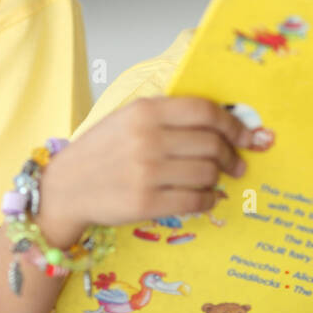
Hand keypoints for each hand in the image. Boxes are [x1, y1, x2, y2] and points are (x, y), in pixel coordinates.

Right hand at [35, 97, 252, 247]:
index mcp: (145, 110)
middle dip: (230, 155)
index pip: (204, 111)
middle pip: (211, 144)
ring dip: (217, 179)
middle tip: (236, 164)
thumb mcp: (129, 118)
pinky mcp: (146, 202)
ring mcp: (147, 171)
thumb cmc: (103, 151)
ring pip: (207, 173)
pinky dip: (207, 200)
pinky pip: (194, 200)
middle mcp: (147, 138)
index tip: (247, 135)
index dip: (233, 125)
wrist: (66, 187)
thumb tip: (223, 125)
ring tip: (214, 181)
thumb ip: (170, 117)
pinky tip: (207, 199)